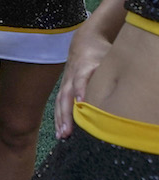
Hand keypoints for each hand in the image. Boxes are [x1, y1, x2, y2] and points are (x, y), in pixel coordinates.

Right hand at [54, 23, 111, 137]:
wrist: (84, 43)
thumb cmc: (99, 53)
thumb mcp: (107, 58)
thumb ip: (110, 72)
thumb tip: (121, 89)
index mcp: (83, 68)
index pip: (80, 80)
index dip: (80, 91)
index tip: (81, 104)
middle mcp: (71, 77)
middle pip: (66, 97)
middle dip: (66, 115)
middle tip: (67, 132)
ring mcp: (65, 84)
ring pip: (60, 103)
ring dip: (60, 120)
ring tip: (62, 136)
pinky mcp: (64, 89)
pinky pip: (59, 105)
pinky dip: (59, 118)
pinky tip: (60, 131)